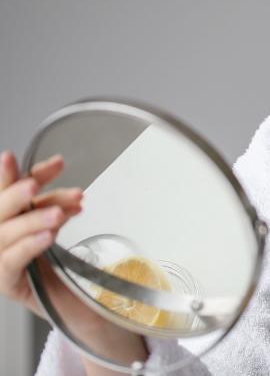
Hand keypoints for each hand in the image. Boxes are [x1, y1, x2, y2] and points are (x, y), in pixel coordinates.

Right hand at [0, 150, 147, 367]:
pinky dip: (29, 246)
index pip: (12, 192)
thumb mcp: (54, 225)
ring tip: (61, 212)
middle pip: (0, 210)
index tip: (57, 162)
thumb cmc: (56, 262)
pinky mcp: (6, 283)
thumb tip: (67, 183)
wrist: (67, 302)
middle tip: (35, 184)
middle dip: (17, 193)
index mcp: (7, 219)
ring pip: (5, 234)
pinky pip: (10, 263)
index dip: (30, 174)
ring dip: (33, 219)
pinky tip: (48, 236)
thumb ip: (54, 204)